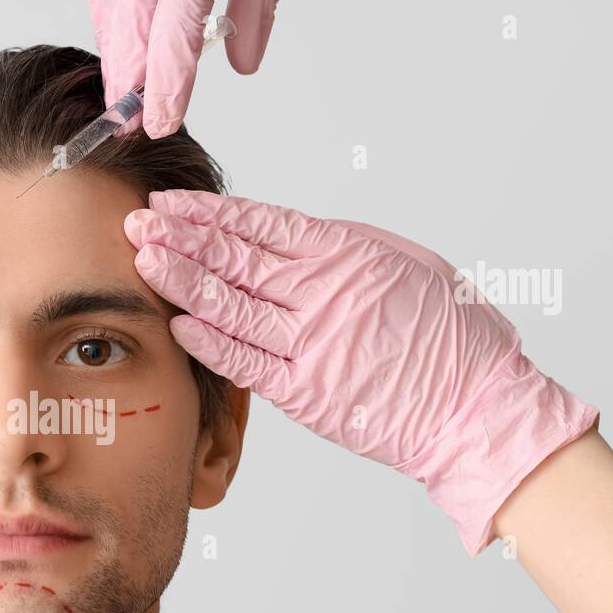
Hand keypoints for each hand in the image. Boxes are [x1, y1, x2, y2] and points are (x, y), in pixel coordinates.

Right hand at [88, 0, 281, 138]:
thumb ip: (255, 7)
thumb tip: (244, 64)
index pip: (174, 38)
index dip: (163, 88)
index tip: (158, 126)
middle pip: (130, 30)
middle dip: (124, 82)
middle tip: (126, 126)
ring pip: (110, 9)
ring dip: (112, 52)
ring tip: (119, 91)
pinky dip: (107, 18)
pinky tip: (115, 41)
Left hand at [123, 191, 599, 556]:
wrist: (475, 407)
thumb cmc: (450, 336)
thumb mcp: (406, 265)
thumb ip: (344, 252)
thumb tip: (292, 241)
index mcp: (347, 254)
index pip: (261, 225)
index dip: (210, 214)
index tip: (171, 205)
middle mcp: (323, 293)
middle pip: (235, 259)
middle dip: (181, 239)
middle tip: (137, 225)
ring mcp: (312, 343)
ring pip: (232, 305)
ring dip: (183, 281)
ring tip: (144, 261)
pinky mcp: (306, 391)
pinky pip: (247, 361)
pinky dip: (210, 342)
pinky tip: (177, 322)